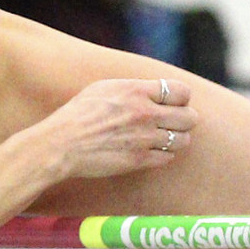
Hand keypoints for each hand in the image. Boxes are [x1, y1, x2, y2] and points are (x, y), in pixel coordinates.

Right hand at [23, 78, 195, 180]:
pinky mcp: (139, 160)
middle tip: (171, 124)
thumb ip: (133, 88)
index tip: (172, 104)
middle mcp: (146, 113)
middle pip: (189, 117)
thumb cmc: (77, 114)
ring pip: (183, 139)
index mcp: (137, 91)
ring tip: (161, 139)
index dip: (181, 99)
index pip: (182, 92)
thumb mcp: (103, 88)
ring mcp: (144, 138)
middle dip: (183, 120)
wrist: (60, 144)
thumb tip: (153, 90)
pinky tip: (149, 151)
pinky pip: (168, 157)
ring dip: (175, 139)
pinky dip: (162, 155)